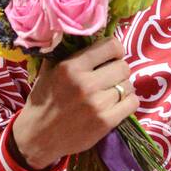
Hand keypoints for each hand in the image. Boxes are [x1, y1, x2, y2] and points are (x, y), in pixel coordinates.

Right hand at [10, 38, 136, 170]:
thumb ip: (64, 51)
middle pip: (123, 67)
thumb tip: (81, 33)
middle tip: (110, 77)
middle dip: (118, 70)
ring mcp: (97, 104)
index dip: (114, 50)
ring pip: (128, 85)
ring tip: (111, 92)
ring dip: (123, 88)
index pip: (111, 46)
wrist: (37, 137)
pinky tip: (117, 104)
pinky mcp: (105, 122)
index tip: (110, 57)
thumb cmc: (43, 100)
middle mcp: (85, 84)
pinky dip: (128, 102)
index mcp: (71, 67)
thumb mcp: (48, 71)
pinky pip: (133, 103)